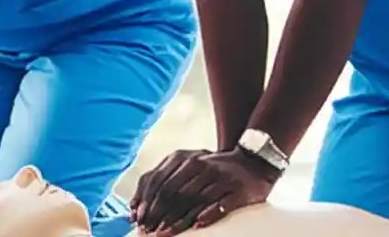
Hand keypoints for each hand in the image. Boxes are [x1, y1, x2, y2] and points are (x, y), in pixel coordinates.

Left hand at [131, 148, 279, 233]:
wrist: (252, 163)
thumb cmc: (212, 170)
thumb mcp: (188, 167)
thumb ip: (164, 180)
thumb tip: (136, 206)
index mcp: (185, 159)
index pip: (161, 182)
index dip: (148, 202)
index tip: (139, 219)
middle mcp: (201, 166)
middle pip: (175, 192)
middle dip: (159, 214)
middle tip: (150, 231)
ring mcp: (220, 177)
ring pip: (195, 200)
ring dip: (178, 219)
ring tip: (166, 233)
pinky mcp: (238, 190)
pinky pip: (221, 204)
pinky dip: (208, 215)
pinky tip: (198, 226)